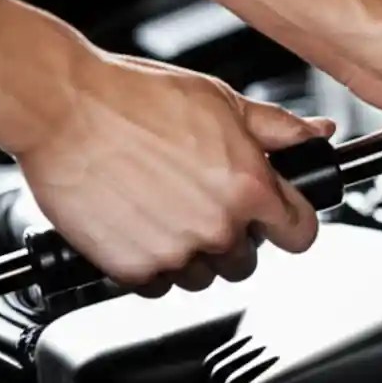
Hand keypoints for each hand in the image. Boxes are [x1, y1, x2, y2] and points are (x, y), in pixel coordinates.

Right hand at [11, 50, 334, 295]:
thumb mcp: (220, 99)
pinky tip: (137, 221)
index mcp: (249, 186)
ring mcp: (174, 253)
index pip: (302, 234)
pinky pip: (156, 284)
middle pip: (247, 260)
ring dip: (190, 252)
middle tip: (200, 198)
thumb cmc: (133, 98)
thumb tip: (317, 135)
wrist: (63, 107)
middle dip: (232, 235)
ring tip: (163, 206)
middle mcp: (217, 226)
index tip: (278, 218)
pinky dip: (149, 262)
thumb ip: (277, 127)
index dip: (290, 223)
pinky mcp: (131, 270)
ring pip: (202, 276)